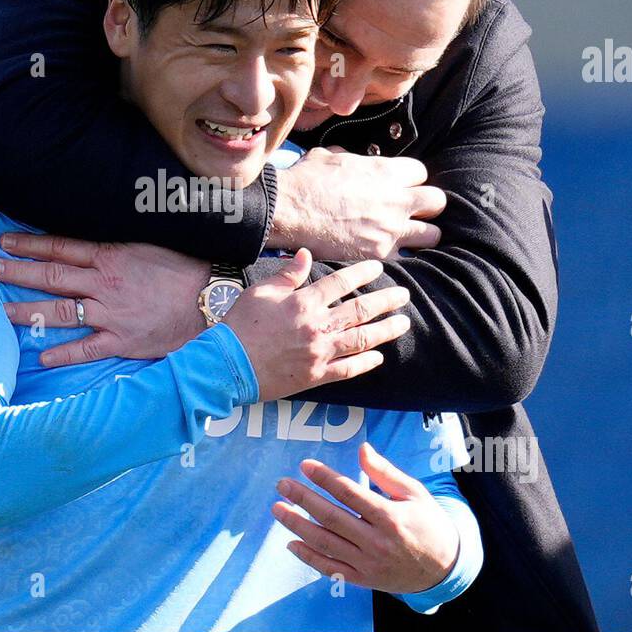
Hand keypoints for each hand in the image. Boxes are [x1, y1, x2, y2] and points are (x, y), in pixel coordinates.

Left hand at [0, 233, 209, 365]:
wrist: (211, 300)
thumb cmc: (185, 269)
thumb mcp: (150, 244)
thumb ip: (118, 244)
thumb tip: (92, 238)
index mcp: (111, 257)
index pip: (61, 247)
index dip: (30, 244)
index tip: (5, 241)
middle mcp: (104, 284)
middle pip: (52, 276)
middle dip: (18, 272)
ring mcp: (111, 314)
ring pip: (61, 312)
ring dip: (28, 310)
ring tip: (2, 310)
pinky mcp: (122, 341)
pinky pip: (86, 348)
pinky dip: (63, 353)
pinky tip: (42, 356)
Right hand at [223, 249, 409, 400]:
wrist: (227, 366)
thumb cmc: (240, 325)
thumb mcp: (261, 292)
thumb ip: (288, 274)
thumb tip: (307, 255)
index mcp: (303, 303)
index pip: (341, 283)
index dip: (363, 273)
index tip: (380, 267)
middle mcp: (316, 326)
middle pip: (360, 311)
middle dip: (386, 301)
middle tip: (404, 295)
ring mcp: (319, 353)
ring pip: (362, 340)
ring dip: (385, 331)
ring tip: (402, 323)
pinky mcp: (315, 376)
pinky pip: (348, 369)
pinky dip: (366, 363)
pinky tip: (379, 357)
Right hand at [269, 147, 445, 258]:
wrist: (289, 212)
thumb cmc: (304, 181)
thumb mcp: (328, 157)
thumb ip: (348, 158)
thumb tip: (347, 157)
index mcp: (385, 171)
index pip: (422, 173)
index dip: (412, 181)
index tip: (402, 188)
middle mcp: (395, 200)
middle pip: (437, 202)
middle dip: (428, 207)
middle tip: (413, 213)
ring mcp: (390, 229)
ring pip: (433, 235)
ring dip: (422, 236)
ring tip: (409, 238)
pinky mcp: (380, 254)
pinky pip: (408, 259)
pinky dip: (402, 258)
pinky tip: (392, 257)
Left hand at [271, 442, 459, 595]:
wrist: (445, 567)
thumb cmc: (428, 523)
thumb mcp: (414, 493)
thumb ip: (386, 472)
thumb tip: (362, 449)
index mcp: (391, 516)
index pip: (350, 493)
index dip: (325, 478)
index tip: (305, 465)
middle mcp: (377, 542)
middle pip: (332, 518)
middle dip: (304, 500)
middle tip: (282, 485)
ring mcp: (368, 564)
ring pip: (326, 543)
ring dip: (298, 526)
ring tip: (278, 509)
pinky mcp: (363, 579)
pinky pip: (330, 569)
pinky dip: (309, 558)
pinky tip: (291, 543)